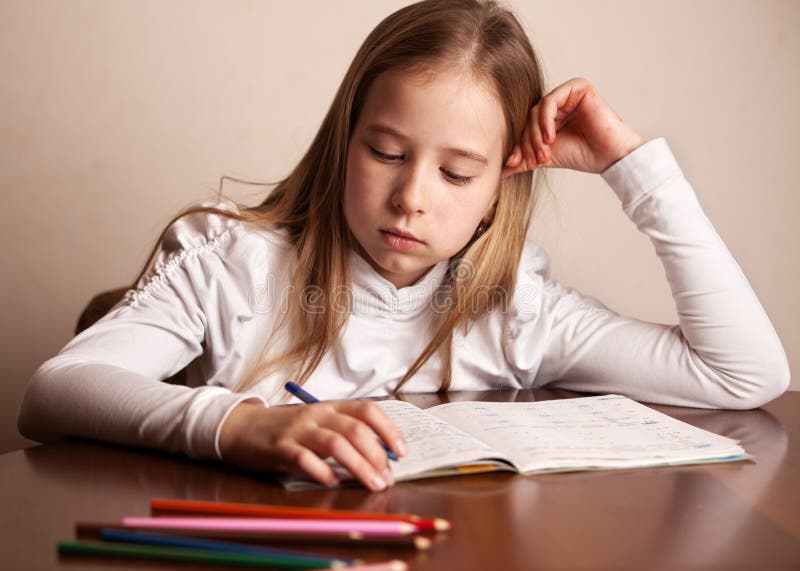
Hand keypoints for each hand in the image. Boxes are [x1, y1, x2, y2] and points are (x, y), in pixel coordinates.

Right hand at [218, 399, 406, 490]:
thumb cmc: (287, 429)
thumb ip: (345, 432)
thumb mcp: (318, 423)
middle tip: (386, 477)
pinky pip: (304, 458)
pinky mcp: (279, 447)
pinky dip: (322, 471)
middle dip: (377, 455)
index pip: (368, 410)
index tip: (401, 452)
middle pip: (356, 430)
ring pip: (335, 444)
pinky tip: (332, 482)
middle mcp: (317, 414)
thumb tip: (381, 455)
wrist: (242, 427)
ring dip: (359, 466)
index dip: (389, 430)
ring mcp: (298, 430)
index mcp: (331, 406)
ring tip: (372, 484)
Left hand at [501, 77, 645, 178]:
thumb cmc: (582, 155)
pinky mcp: (578, 88)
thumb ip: (523, 159)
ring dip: (536, 134)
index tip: (514, 164)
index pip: (525, 126)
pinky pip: (551, 100)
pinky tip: (550, 138)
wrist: (609, 157)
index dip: (518, 145)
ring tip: (544, 153)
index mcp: (550, 115)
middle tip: (532, 162)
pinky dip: (546, 120)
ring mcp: (568, 94)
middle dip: (527, 142)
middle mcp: (558, 102)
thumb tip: (499, 170)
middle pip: (529, 118)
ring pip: (538, 110)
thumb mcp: (545, 157)